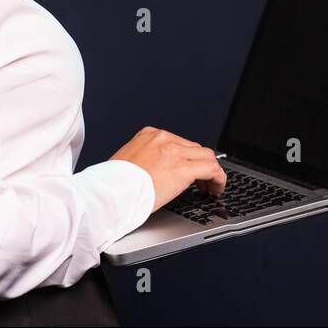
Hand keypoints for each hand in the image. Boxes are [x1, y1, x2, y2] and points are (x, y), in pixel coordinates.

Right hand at [109, 126, 226, 212]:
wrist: (109, 193)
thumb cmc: (112, 184)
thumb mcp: (127, 162)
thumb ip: (144, 161)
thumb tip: (155, 172)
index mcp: (149, 135)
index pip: (178, 143)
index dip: (188, 158)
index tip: (190, 169)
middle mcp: (163, 138)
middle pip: (194, 148)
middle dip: (200, 165)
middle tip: (203, 181)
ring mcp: (174, 151)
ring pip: (206, 156)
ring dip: (212, 172)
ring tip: (211, 187)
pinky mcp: (183, 168)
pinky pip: (211, 169)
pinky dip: (218, 179)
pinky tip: (216, 189)